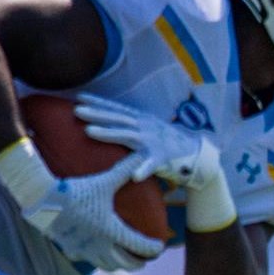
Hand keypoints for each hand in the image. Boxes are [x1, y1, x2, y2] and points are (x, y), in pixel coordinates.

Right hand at [15, 161, 163, 270]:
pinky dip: (95, 258)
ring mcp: (84, 250)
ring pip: (107, 265)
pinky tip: (96, 251)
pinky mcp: (69, 248)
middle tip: (144, 258)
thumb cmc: (77, 191)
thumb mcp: (104, 181)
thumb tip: (142, 156)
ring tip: (123, 256)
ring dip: (118, 263)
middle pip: (126, 264)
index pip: (140, 247)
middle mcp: (100, 245)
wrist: (43, 199)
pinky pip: (86, 260)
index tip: (160, 247)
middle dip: (137, 262)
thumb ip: (124, 170)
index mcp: (112, 231)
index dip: (153, 248)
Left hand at [74, 95, 222, 189]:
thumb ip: (129, 125)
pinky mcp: (163, 157)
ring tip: (89, 132)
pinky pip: (152, 164)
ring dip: (108, 133)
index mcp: (141, 120)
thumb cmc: (166, 141)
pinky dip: (144, 169)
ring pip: (128, 136)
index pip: (116, 109)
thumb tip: (107, 122)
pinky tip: (135, 176)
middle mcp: (145, 127)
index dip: (98, 102)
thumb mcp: (148, 127)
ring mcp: (153, 141)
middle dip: (96, 114)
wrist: (197, 152)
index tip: (79, 97)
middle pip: (117, 119)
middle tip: (76, 111)